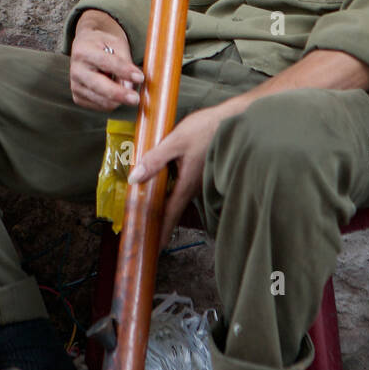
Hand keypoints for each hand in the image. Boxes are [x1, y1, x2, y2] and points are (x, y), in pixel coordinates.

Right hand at [69, 10, 143, 110]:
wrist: (85, 47)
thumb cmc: (102, 44)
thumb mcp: (116, 44)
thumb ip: (125, 63)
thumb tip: (130, 87)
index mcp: (83, 51)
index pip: (105, 62)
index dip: (124, 71)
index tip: (140, 77)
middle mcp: (76, 70)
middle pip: (99, 86)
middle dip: (119, 94)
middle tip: (136, 98)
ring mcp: (75, 85)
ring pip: (102, 100)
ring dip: (119, 99)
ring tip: (126, 88)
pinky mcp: (78, 98)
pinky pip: (101, 106)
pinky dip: (112, 101)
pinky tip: (114, 90)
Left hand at [128, 102, 233, 248]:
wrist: (234, 120)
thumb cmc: (206, 129)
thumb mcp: (176, 141)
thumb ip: (155, 160)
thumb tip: (135, 178)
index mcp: (186, 184)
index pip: (170, 215)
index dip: (160, 232)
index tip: (154, 249)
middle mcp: (193, 186)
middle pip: (173, 209)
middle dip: (160, 223)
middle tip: (147, 234)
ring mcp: (198, 180)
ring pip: (178, 197)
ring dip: (165, 207)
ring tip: (150, 213)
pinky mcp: (200, 171)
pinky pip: (183, 186)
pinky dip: (171, 192)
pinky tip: (163, 185)